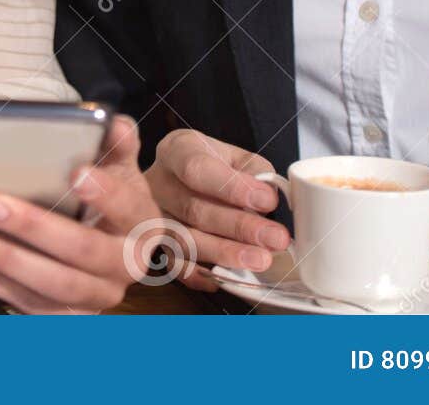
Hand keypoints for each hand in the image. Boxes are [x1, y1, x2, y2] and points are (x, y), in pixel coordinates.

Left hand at [0, 115, 161, 312]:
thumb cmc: (108, 196)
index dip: (104, 194)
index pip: (127, 208)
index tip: (74, 172)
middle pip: (82, 250)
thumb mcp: (118, 167)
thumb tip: (111, 122)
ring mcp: (98, 296)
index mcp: (142, 223)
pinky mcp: (70, 316)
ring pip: (53, 285)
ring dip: (5, 259)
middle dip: (32, 227)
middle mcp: (126, 266)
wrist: (110, 242)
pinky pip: (32, 306)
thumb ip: (117, 142)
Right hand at [143, 129, 288, 290]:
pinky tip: (227, 277)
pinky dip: (200, 276)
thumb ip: (255, 172)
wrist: (182, 179)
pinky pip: (174, 266)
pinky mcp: (157, 247)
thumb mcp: (235, 157)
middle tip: (276, 238)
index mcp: (176, 151)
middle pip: (194, 209)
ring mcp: (152, 217)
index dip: (232, 188)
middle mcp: (158, 184)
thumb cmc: (213, 167)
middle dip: (239, 227)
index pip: (197, 169)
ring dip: (226, 253)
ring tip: (261, 259)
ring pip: (185, 240)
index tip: (267, 201)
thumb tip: (269, 197)